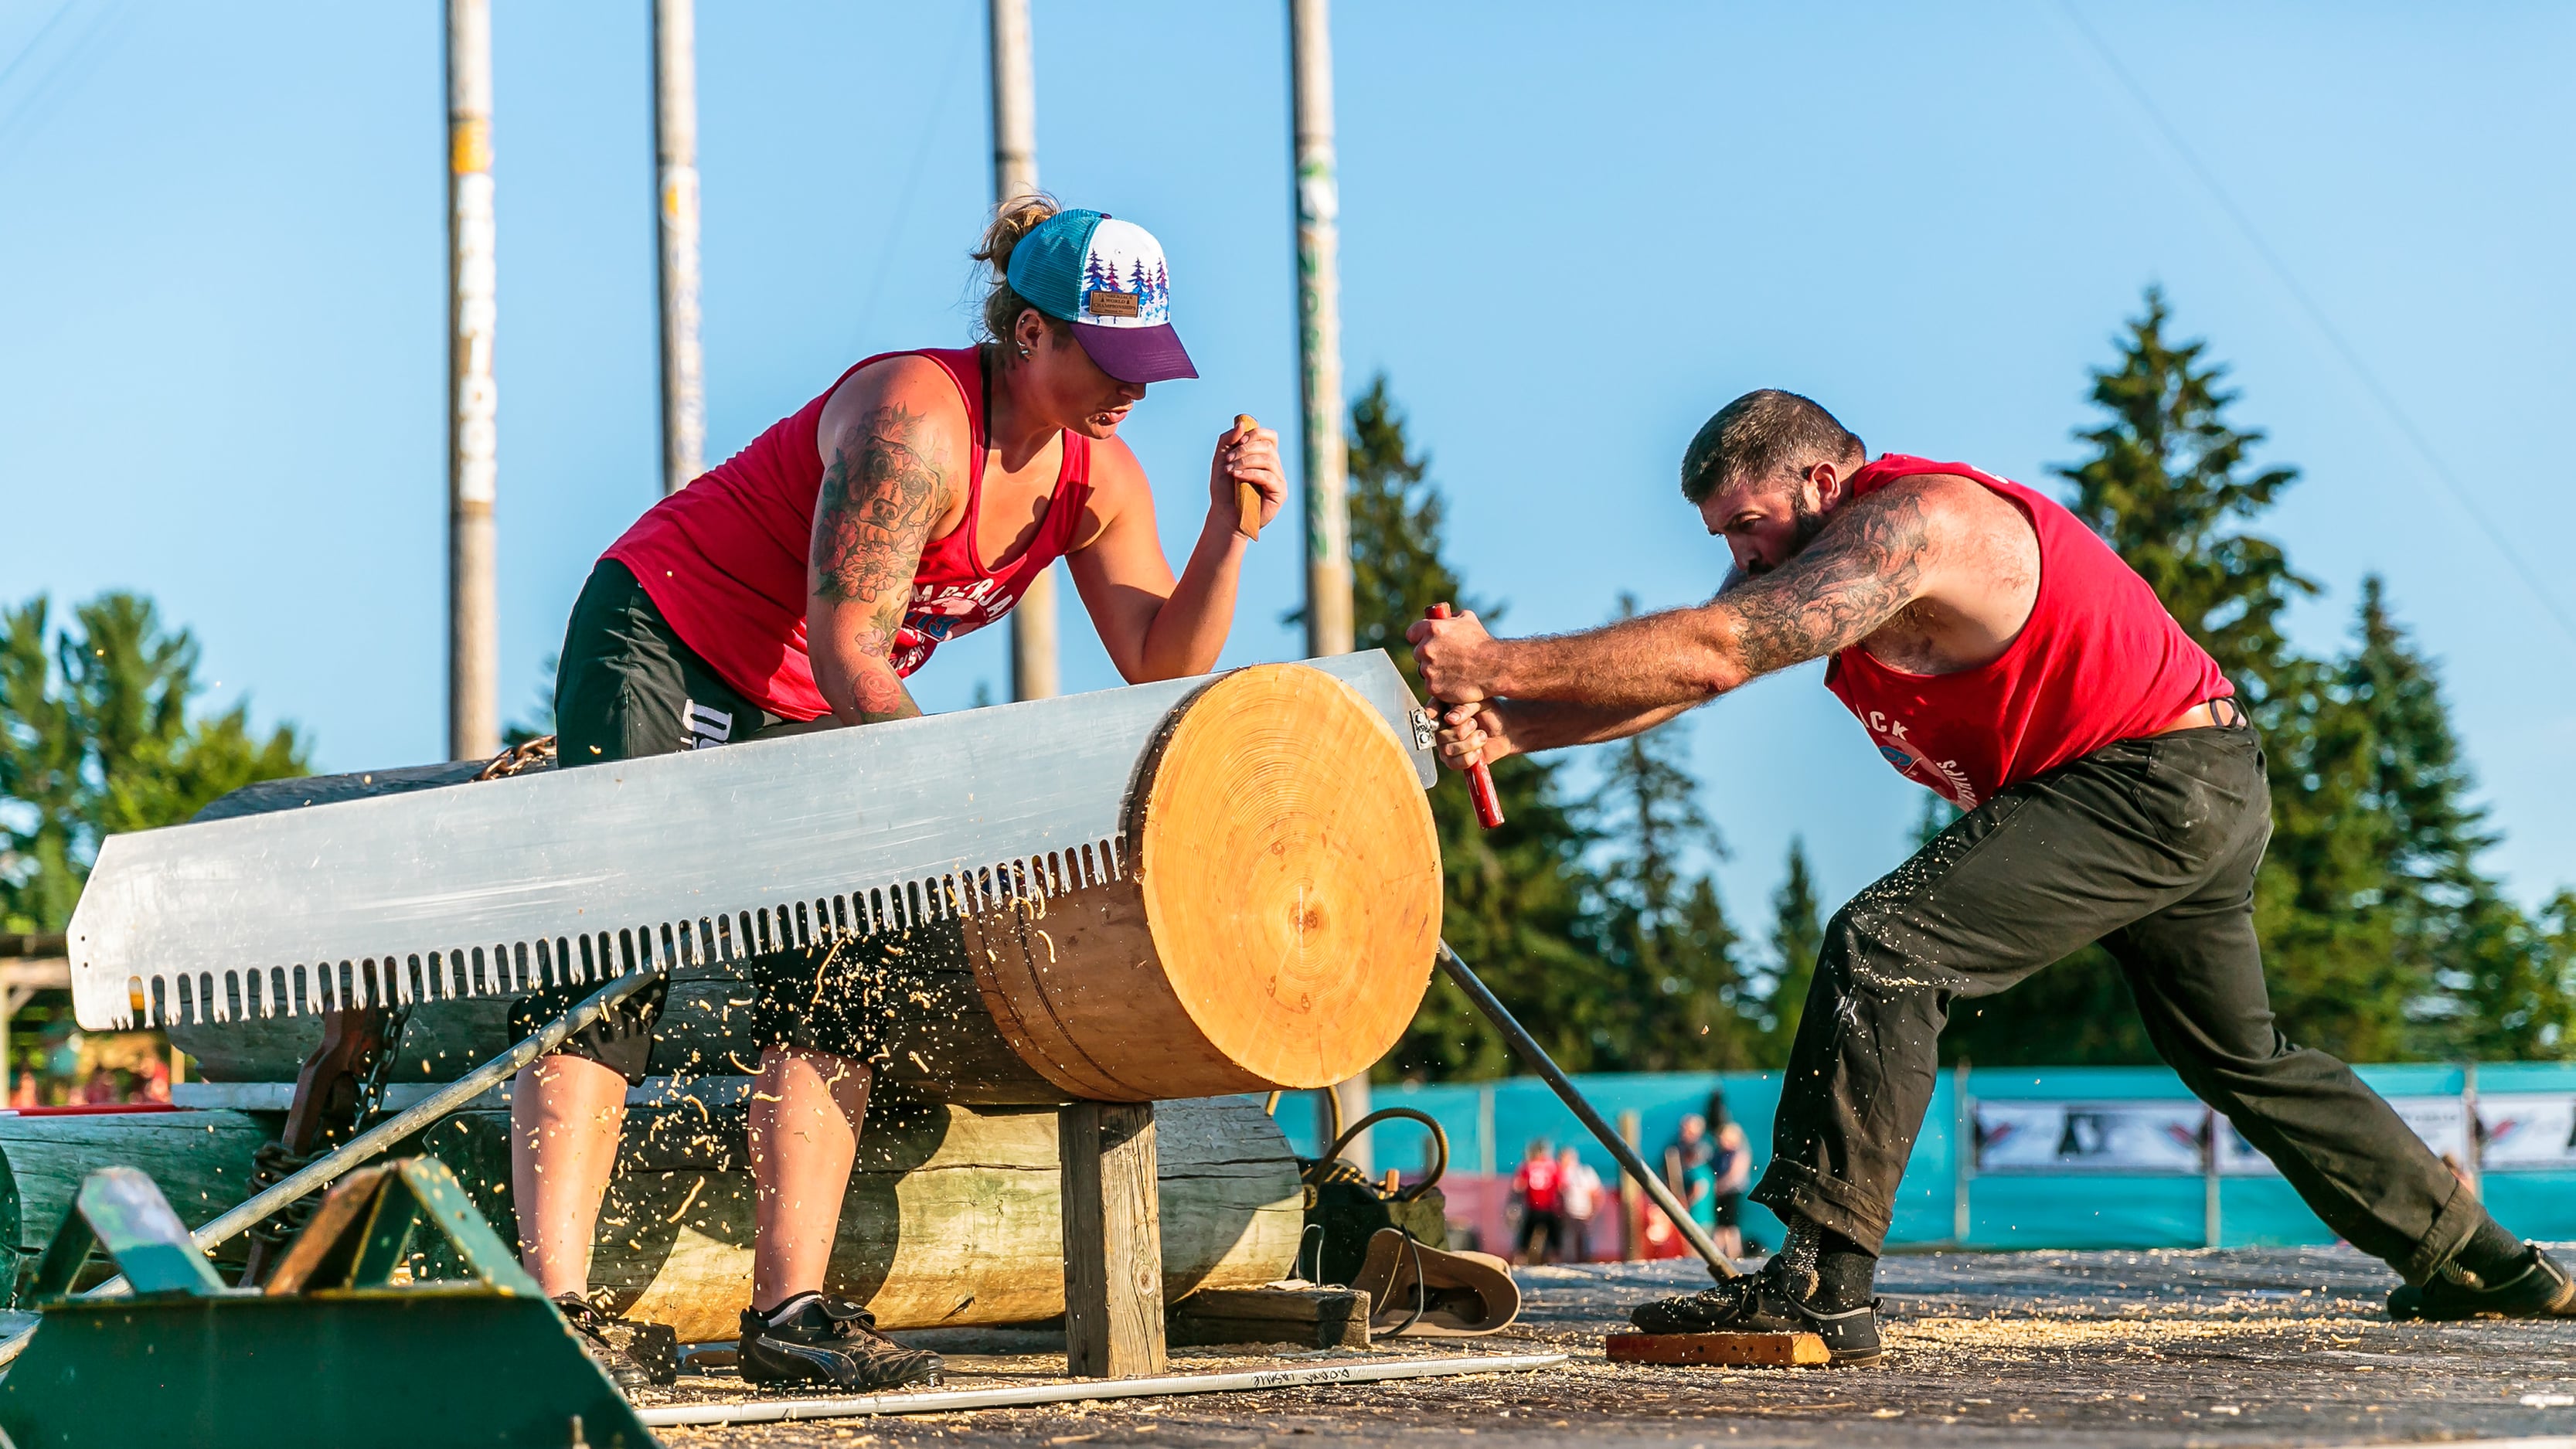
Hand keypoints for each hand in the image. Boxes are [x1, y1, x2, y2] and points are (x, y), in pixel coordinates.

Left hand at [1209, 419, 1284, 534]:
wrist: (1224, 516)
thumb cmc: (1224, 490)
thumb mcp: (1221, 460)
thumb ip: (1228, 440)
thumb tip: (1242, 424)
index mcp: (1264, 457)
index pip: (1270, 436)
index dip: (1256, 434)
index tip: (1239, 442)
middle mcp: (1274, 467)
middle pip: (1268, 446)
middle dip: (1246, 449)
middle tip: (1228, 460)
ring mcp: (1279, 480)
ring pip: (1268, 459)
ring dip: (1245, 461)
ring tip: (1230, 471)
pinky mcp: (1280, 493)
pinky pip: (1268, 476)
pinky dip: (1251, 473)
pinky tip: (1237, 477)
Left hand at [1403, 608, 1500, 703]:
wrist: (1495, 667)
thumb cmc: (1483, 642)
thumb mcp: (1467, 618)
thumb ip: (1450, 618)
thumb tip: (1443, 617)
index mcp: (1432, 629)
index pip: (1412, 634)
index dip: (1420, 637)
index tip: (1425, 641)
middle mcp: (1426, 648)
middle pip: (1418, 653)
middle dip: (1429, 655)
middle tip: (1446, 658)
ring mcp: (1428, 669)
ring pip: (1424, 670)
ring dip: (1434, 671)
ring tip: (1454, 670)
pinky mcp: (1433, 687)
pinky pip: (1431, 686)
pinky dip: (1440, 685)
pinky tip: (1454, 681)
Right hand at [1437, 701, 1515, 770]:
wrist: (1505, 729)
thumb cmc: (1490, 711)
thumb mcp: (1479, 702)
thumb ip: (1463, 708)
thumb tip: (1450, 719)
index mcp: (1443, 708)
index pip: (1430, 711)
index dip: (1434, 715)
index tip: (1447, 718)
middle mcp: (1440, 727)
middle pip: (1440, 735)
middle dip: (1461, 731)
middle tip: (1474, 724)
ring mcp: (1445, 745)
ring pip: (1448, 750)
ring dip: (1469, 744)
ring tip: (1482, 736)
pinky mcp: (1454, 760)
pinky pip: (1454, 763)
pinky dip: (1469, 757)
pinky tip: (1478, 751)